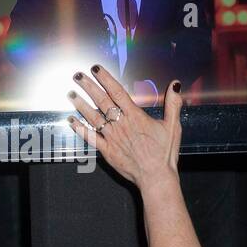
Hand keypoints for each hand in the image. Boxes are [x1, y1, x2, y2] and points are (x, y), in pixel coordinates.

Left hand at [68, 65, 182, 188]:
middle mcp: (121, 125)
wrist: (156, 177)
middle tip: (77, 76)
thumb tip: (175, 84)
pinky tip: (71, 121)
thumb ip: (173, 104)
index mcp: (135, 116)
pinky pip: (90, 138)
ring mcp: (112, 138)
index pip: (117, 93)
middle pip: (101, 102)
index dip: (105, 79)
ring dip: (81, 105)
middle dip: (88, 87)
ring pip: (93, 118)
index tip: (96, 69)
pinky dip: (80, 129)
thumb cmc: (164, 154)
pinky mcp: (107, 151)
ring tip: (71, 93)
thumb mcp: (173, 126)